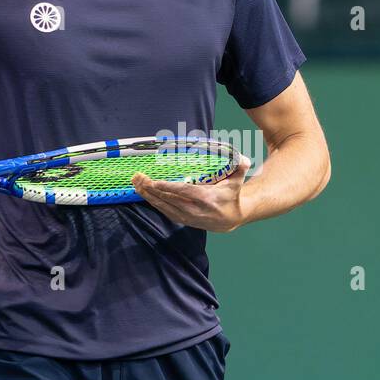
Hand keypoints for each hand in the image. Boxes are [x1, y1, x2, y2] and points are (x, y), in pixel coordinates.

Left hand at [131, 153, 251, 231]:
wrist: (231, 219)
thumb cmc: (232, 195)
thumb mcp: (237, 181)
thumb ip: (240, 168)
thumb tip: (244, 159)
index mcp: (207, 199)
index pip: (184, 192)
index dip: (168, 188)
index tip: (154, 181)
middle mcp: (195, 210)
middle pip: (169, 199)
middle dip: (151, 188)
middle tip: (138, 177)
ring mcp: (187, 217)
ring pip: (164, 206)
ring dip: (148, 195)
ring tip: (136, 184)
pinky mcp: (183, 220)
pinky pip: (164, 211)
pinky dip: (153, 203)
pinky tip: (143, 194)